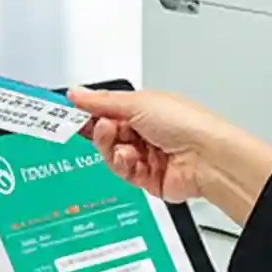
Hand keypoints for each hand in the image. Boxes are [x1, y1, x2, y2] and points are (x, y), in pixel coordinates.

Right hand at [67, 87, 271, 224]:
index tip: (63, 112)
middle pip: (104, 133)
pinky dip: (122, 164)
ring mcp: (145, 155)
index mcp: (144, 108)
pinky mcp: (146, 178)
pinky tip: (130, 158)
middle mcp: (144, 131)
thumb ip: (102, 101)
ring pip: (110, 154)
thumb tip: (77, 94)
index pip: (105, 108)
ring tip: (121, 142)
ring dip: (111, 148)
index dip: (85, 111)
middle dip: (100, 130)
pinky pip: (121, 172)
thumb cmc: (188, 124)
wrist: (208, 159)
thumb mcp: (138, 103)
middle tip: (98, 126)